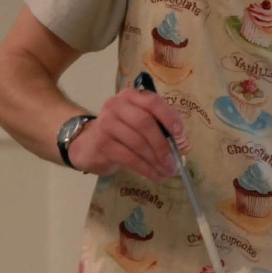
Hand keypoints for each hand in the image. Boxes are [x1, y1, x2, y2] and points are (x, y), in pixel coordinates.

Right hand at [68, 85, 189, 179]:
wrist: (89, 144)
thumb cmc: (121, 133)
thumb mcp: (139, 125)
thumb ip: (160, 129)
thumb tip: (182, 144)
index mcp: (131, 96)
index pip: (153, 102)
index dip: (169, 118)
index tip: (180, 135)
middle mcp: (116, 105)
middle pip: (145, 123)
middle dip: (163, 145)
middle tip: (174, 162)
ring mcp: (106, 123)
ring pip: (138, 143)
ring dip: (156, 161)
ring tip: (167, 172)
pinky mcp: (102, 143)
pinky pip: (129, 158)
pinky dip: (146, 169)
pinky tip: (155, 176)